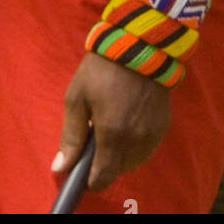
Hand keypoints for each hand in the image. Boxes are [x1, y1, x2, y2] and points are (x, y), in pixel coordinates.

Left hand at [52, 53, 171, 191]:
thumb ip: (71, 136)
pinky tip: (126, 124)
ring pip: (133, 161)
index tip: (81, 170)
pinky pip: (146, 148)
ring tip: (110, 128)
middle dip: (104, 163)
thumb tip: (60, 168)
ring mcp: (152, 134)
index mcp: (112, 135)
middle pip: (117, 171)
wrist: (138, 44)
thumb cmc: (101, 69)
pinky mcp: (163, 126)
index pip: (102, 178)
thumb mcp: (77, 97)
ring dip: (120, 154)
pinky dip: (134, 144)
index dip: (89, 179)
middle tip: (94, 138)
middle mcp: (136, 141)